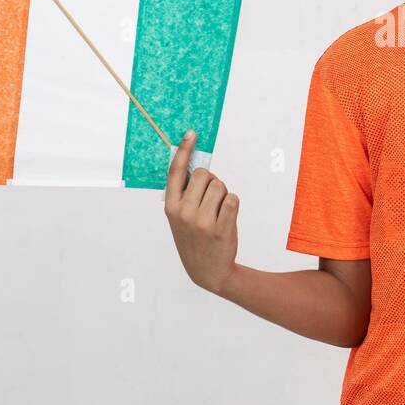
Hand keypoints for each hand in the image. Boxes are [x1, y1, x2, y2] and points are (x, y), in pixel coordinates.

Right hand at [164, 130, 239, 293]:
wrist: (207, 271)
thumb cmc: (195, 237)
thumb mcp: (181, 217)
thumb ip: (186, 193)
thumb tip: (199, 166)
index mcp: (170, 206)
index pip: (176, 171)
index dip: (184, 150)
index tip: (191, 134)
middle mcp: (183, 212)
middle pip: (203, 174)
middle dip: (211, 181)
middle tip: (210, 201)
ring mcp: (201, 221)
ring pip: (220, 186)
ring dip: (223, 195)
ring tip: (217, 214)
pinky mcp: (221, 228)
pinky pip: (233, 199)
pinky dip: (233, 204)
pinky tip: (227, 219)